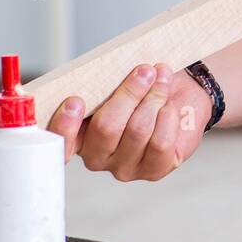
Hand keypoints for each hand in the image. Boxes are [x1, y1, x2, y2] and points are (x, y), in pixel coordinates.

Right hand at [47, 63, 212, 180]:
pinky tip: (170, 107)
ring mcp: (126, 167)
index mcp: (79, 135)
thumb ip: (105, 82)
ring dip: (154, 98)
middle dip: (129, 93)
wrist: (180, 93)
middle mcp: (98, 157)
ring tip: (162, 80)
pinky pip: (161, 142)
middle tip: (145, 71)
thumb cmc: (144, 88)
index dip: (65, 126)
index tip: (75, 100)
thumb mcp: (119, 81)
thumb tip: (106, 72)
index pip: (61, 143)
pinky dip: (168, 117)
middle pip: (106, 127)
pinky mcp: (155, 169)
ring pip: (137, 130)